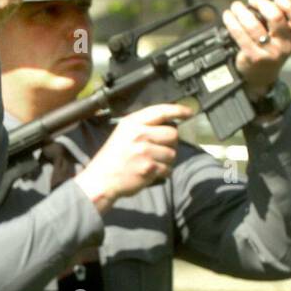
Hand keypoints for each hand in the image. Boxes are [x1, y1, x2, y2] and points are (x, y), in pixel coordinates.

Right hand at [73, 103, 194, 213]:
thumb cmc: (114, 157)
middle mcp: (139, 134)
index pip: (160, 111)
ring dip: (166, 160)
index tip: (189, 112)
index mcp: (132, 123)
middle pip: (172, 134)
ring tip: (151, 162)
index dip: (178, 110)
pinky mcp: (149, 167)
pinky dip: (162, 172)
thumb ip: (143, 126)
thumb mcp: (123, 133)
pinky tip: (149, 172)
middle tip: (159, 149)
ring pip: (172, 153)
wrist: (101, 180)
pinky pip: (168, 168)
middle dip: (170, 143)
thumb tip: (172, 124)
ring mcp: (144, 151)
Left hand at [224, 0, 290, 99]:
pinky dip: (232, 22)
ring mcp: (270, 53)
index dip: (289, 4)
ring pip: (254, 26)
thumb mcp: (276, 28)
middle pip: (276, 18)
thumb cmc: (269, 44)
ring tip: (236, 6)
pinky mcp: (254, 57)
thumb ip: (274, 4)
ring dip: (242, 11)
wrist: (260, 75)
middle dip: (261, 3)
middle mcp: (286, 45)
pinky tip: (228, 16)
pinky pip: (240, 35)